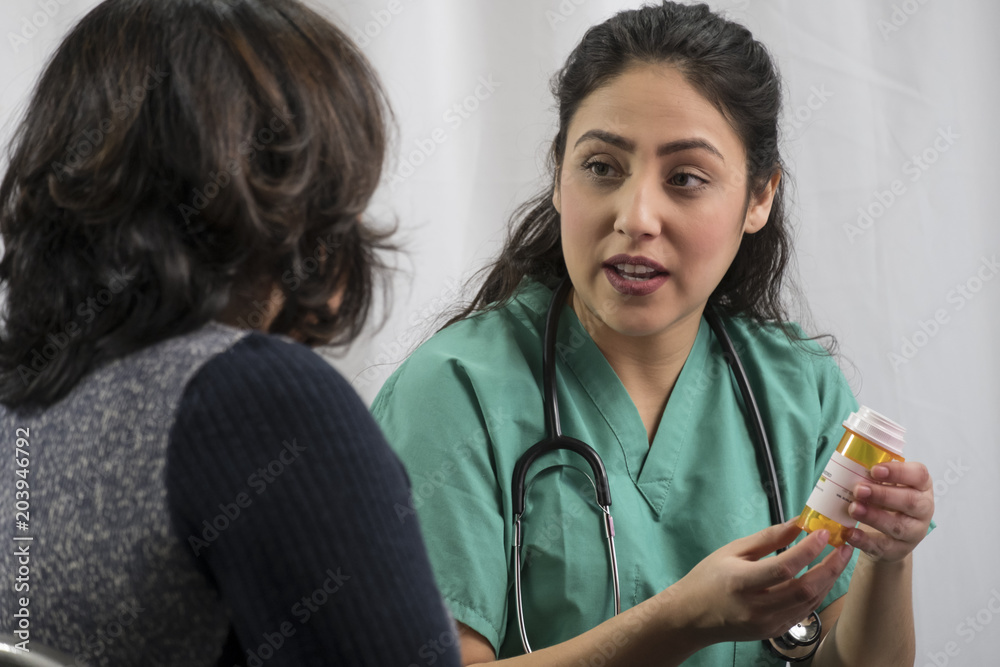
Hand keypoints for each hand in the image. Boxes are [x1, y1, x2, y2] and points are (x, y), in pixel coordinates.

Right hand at [672, 520, 853, 644]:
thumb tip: (797, 523)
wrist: (692, 616)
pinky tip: (822, 578)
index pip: (783, 567)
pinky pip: (803, 612)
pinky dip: (817, 594)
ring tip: (839, 560)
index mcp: (741, 582)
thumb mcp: (732, 551)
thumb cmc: (709, 578)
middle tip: (844, 548)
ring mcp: (766, 623)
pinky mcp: (773, 631)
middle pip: (804, 590)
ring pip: (809, 603)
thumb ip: (767, 539)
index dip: (808, 550)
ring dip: (829, 580)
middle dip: (830, 568)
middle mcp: (756, 607)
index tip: (824, 533)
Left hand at [846, 461, 933, 562]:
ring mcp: (914, 532)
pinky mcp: (900, 550)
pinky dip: (865, 540)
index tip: (874, 470)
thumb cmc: (888, 500)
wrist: (891, 535)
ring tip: (853, 509)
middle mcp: (923, 509)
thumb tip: (850, 468)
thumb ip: (875, 477)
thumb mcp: (886, 485)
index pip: (919, 475)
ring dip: (874, 517)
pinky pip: (883, 546)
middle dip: (883, 495)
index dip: (898, 472)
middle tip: (859, 490)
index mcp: (921, 486)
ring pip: (898, 526)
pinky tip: (850, 533)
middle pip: (910, 501)